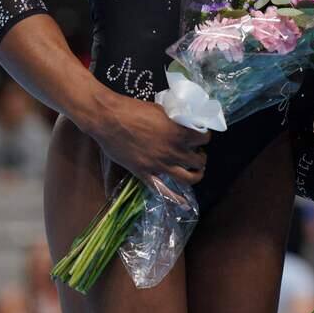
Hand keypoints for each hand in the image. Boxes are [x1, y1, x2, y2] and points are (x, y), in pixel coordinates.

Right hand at [86, 92, 210, 185]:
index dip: (204, 137)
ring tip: (195, 170)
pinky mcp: (144, 172)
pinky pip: (162, 190)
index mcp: (179, 133)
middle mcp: (172, 151)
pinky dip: (174, 197)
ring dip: (196, 174)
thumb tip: (181, 122)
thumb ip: (174, 120)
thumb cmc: (133, 110)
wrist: (108, 119)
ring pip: (188, 178)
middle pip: (199, 161)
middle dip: (201, 157)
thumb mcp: (161, 110)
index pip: (204, 139)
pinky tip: (183, 202)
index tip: (201, 137)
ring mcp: (159, 164)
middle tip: (196, 153)